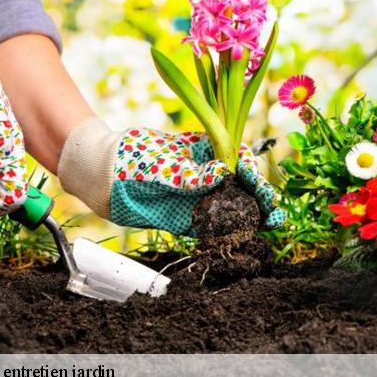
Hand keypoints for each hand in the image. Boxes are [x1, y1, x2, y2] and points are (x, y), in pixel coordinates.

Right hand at [58, 121, 285, 235]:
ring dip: (250, 177)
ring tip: (259, 173)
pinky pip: (220, 156)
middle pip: (238, 201)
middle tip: (272, 198)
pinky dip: (235, 155)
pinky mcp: (194, 156)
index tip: (269, 210)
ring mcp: (198, 176)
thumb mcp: (156, 179)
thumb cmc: (124, 177)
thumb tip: (223, 173)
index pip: (230, 221)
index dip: (253, 217)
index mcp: (192, 216)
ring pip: (233, 179)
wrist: (104, 162)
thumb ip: (189, 180)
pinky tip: (243, 156)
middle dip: (258, 199)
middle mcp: (199, 199)